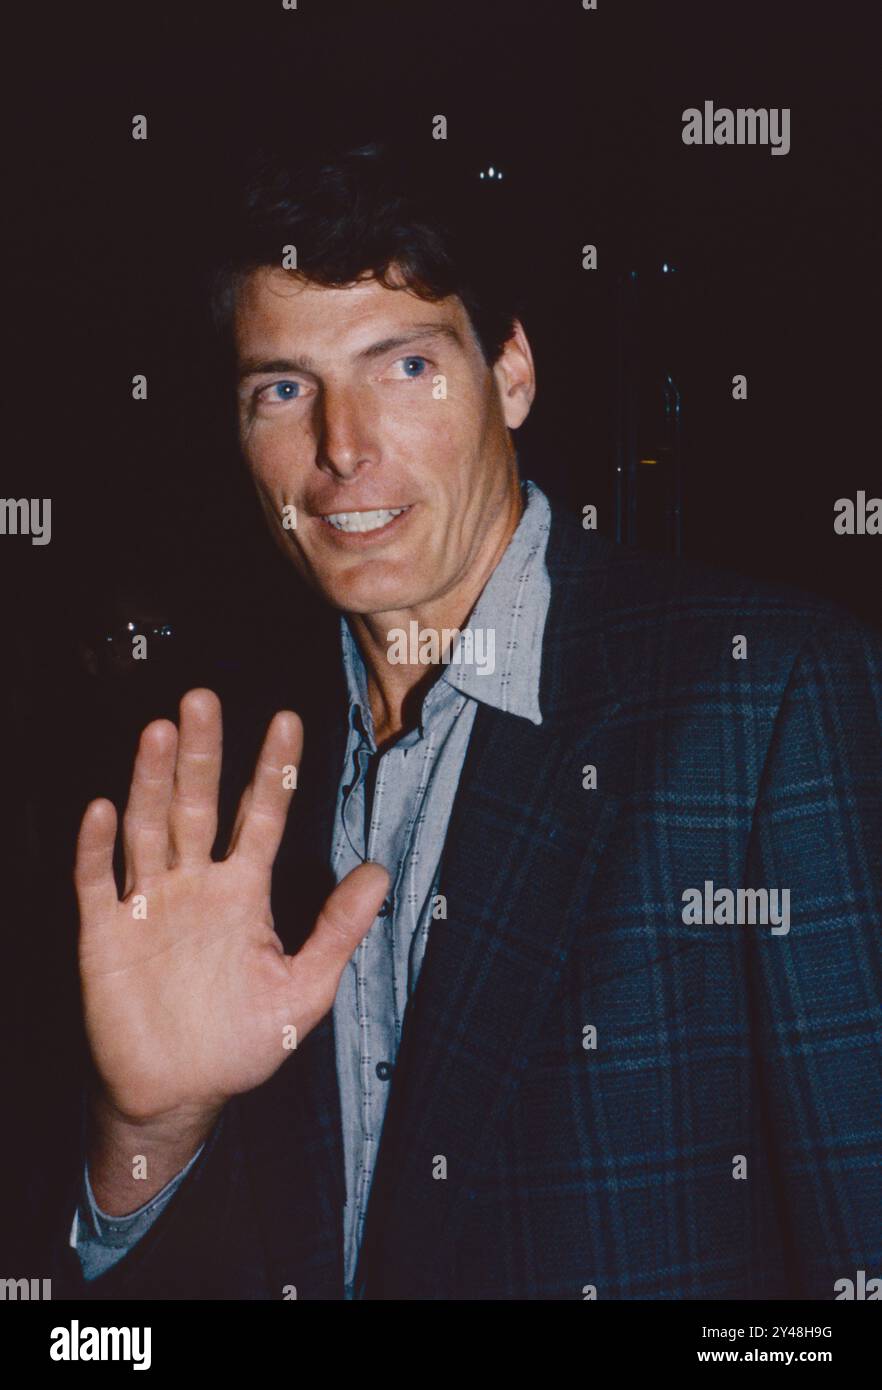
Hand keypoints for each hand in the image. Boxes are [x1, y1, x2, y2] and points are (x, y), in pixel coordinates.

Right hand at [75, 688, 387, 1125]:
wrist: (179, 1094)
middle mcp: (196, 885)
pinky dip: (98, 849)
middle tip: (203, 699)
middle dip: (201, 753)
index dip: (272, 769)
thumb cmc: (242, 1043)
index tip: (286, 720)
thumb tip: (379, 872)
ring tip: (158, 732)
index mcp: (244, 892)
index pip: (260, 815)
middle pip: (196, 804)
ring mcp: (148, 905)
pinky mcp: (105, 935)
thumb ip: (339, 929)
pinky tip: (103, 811)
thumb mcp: (305, 988)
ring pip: (148, 829)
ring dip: (150, 782)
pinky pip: (98, 884)